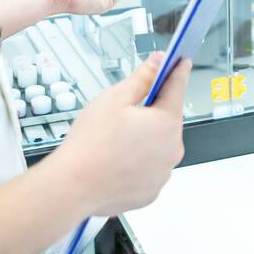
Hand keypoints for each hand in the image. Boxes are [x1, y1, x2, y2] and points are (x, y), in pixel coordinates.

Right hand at [54, 51, 189, 216]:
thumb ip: (142, 77)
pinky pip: (148, 169)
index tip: (181, 62)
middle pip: (166, 120)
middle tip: (124, 113)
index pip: (177, 87)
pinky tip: (117, 160)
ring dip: (144, 140)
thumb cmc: (91, 143)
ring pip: (158, 146)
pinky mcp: (150, 191)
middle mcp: (172, 150)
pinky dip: (137, 163)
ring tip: (116, 141)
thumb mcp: (115, 98)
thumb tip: (157, 63)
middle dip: (150, 112)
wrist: (73, 186)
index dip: (177, 70)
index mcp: (167, 123)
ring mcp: (162, 173)